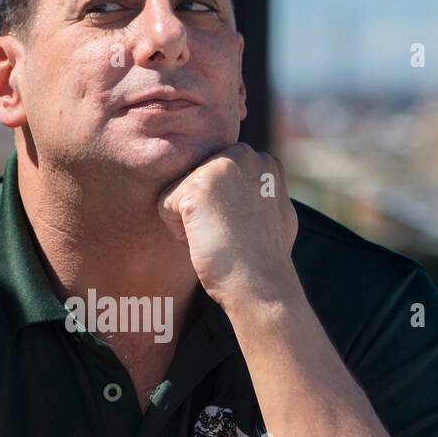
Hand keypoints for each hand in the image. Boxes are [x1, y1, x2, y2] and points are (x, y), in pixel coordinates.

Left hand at [157, 143, 299, 313]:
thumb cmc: (266, 258)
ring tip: (221, 237)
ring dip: (192, 222)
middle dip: (205, 211)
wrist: (261, 283)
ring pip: (179, 194)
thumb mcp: (273, 209)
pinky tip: (207, 240)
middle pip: (195, 182)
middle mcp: (243, 154)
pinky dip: (178, 232)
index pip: (215, 179)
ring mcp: (219, 166)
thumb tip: (250, 189)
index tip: (243, 229)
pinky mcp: (195, 186)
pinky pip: (164, 207)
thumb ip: (258, 189)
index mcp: (262, 159)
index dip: (224, 210)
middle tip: (230, 234)